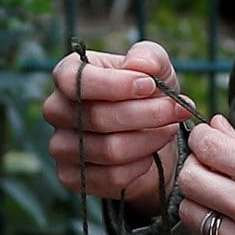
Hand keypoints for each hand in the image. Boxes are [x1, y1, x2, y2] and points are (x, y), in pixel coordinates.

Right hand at [44, 41, 192, 212]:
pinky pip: (109, 177)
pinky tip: (151, 155)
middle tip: (177, 111)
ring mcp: (60, 146)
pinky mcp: (71, 177)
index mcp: (68, 75)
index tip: (149, 86)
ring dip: (149, 141)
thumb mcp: (155, 68)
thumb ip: (150, 57)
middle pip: (98, 117)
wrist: (149, 136)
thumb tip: (140, 64)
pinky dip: (139, 167)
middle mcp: (56, 110)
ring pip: (108, 149)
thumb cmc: (146, 94)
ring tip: (169, 130)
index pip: (75, 80)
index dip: (114, 85)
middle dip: (146, 114)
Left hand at [173, 116, 234, 234]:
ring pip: (192, 214)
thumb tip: (216, 128)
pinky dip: (218, 231)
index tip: (207, 140)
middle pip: (190, 180)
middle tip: (210, 167)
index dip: (202, 138)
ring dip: (201, 201)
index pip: (209, 147)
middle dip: (195, 167)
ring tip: (223, 198)